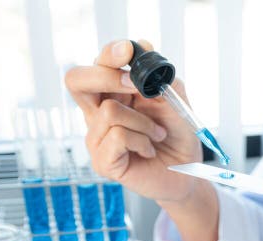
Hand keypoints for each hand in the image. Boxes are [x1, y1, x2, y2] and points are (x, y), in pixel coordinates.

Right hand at [65, 39, 202, 202]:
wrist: (186, 172)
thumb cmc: (177, 136)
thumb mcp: (175, 99)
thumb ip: (160, 75)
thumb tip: (143, 45)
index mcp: (113, 92)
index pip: (97, 64)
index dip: (110, 54)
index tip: (129, 51)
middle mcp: (98, 112)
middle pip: (76, 80)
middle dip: (105, 77)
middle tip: (134, 87)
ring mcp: (97, 137)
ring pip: (109, 111)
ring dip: (144, 122)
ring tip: (157, 135)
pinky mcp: (102, 161)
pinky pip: (118, 137)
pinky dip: (142, 141)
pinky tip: (148, 151)